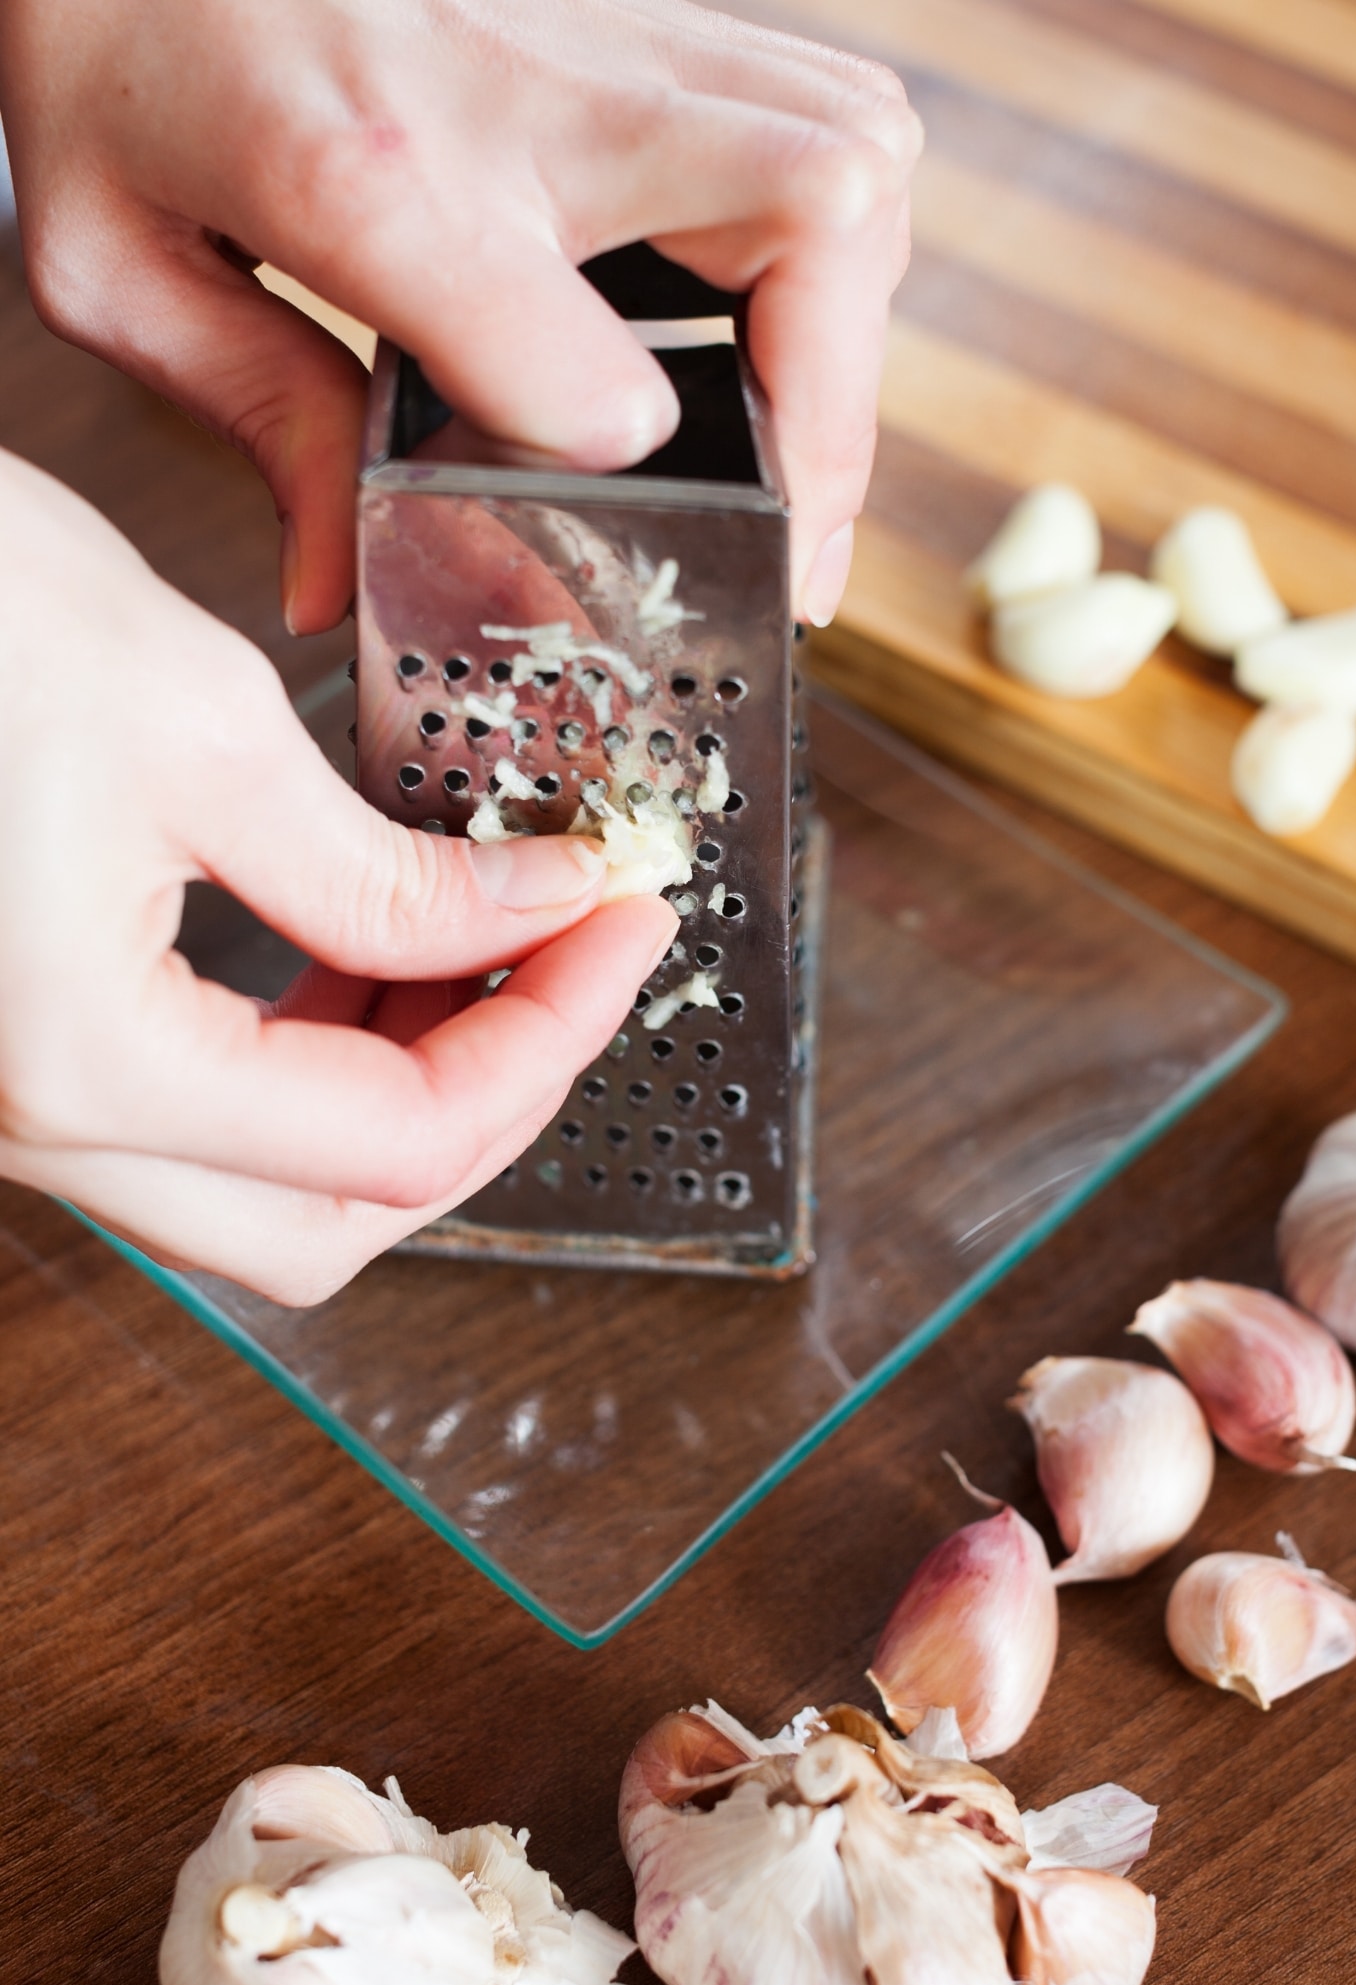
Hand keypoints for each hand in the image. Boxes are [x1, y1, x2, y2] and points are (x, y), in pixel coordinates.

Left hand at [0, 0, 918, 632]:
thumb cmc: (122, 40)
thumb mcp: (121, 259)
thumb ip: (258, 422)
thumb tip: (334, 582)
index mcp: (362, 174)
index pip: (560, 346)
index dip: (624, 459)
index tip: (634, 522)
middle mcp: (525, 88)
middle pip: (813, 209)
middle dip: (842, 411)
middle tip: (801, 539)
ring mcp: (610, 29)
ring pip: (860, 150)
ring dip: (859, 326)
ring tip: (803, 450)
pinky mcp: (649, 12)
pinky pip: (828, 110)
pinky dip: (841, 242)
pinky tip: (780, 330)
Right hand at [0, 448, 676, 1302]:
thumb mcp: (196, 721)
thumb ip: (384, 870)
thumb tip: (539, 910)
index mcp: (87, 1065)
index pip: (403, 1141)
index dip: (551, 1041)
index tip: (623, 929)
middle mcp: (33, 1122)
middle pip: (330, 1222)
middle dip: (485, 1104)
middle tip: (569, 970)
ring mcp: (14, 1099)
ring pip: (261, 1184)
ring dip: (399, 1088)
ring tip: (486, 948)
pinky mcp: (13, 1046)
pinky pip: (191, 1115)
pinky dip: (305, 1059)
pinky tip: (361, 950)